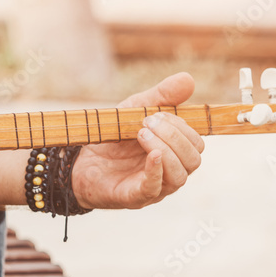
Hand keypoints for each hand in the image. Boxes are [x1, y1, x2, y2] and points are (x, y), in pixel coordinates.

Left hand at [72, 72, 203, 209]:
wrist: (79, 160)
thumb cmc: (113, 137)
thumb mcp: (135, 110)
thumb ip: (161, 96)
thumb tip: (188, 78)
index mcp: (174, 153)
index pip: (196, 144)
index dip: (182, 127)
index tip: (155, 114)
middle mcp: (170, 173)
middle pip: (193, 160)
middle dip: (174, 137)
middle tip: (146, 124)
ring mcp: (155, 188)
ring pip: (179, 176)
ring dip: (165, 150)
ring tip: (141, 134)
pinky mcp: (135, 197)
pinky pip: (154, 188)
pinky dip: (156, 171)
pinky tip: (151, 154)